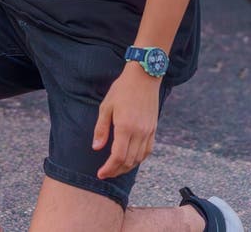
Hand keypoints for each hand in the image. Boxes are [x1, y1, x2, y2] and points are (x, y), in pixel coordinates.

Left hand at [93, 62, 161, 178]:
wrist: (144, 77)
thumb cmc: (122, 89)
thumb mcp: (106, 106)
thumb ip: (101, 128)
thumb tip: (96, 147)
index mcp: (125, 127)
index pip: (118, 157)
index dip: (109, 168)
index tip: (100, 173)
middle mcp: (139, 132)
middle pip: (129, 161)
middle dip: (116, 170)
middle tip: (106, 173)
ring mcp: (148, 131)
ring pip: (139, 158)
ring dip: (127, 167)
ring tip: (116, 168)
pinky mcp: (154, 129)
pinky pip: (147, 150)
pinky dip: (139, 159)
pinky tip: (131, 158)